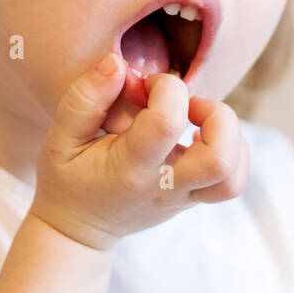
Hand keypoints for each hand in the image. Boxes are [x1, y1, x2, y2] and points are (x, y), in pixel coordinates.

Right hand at [30, 53, 250, 250]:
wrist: (78, 229)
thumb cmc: (68, 177)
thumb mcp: (60, 138)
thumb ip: (85, 98)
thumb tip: (117, 63)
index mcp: (129, 168)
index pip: (166, 122)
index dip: (165, 88)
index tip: (145, 86)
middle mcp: (164, 186)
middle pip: (220, 158)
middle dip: (215, 115)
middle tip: (187, 105)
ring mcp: (183, 196)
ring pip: (232, 174)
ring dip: (228, 135)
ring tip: (196, 121)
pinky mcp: (194, 198)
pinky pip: (232, 180)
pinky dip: (231, 150)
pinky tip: (199, 136)